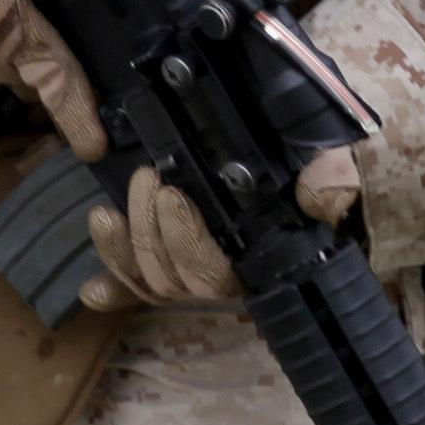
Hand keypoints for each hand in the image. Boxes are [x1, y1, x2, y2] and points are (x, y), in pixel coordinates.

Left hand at [82, 149, 364, 310]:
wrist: (288, 132)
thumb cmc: (305, 148)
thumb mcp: (327, 149)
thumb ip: (332, 174)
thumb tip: (321, 199)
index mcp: (263, 254)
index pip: (220, 274)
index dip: (187, 243)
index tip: (173, 196)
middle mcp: (225, 267)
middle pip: (176, 280)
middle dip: (152, 232)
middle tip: (149, 179)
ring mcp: (190, 264)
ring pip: (150, 282)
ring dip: (124, 247)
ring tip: (114, 204)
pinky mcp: (163, 254)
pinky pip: (136, 288)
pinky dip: (113, 290)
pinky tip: (92, 292)